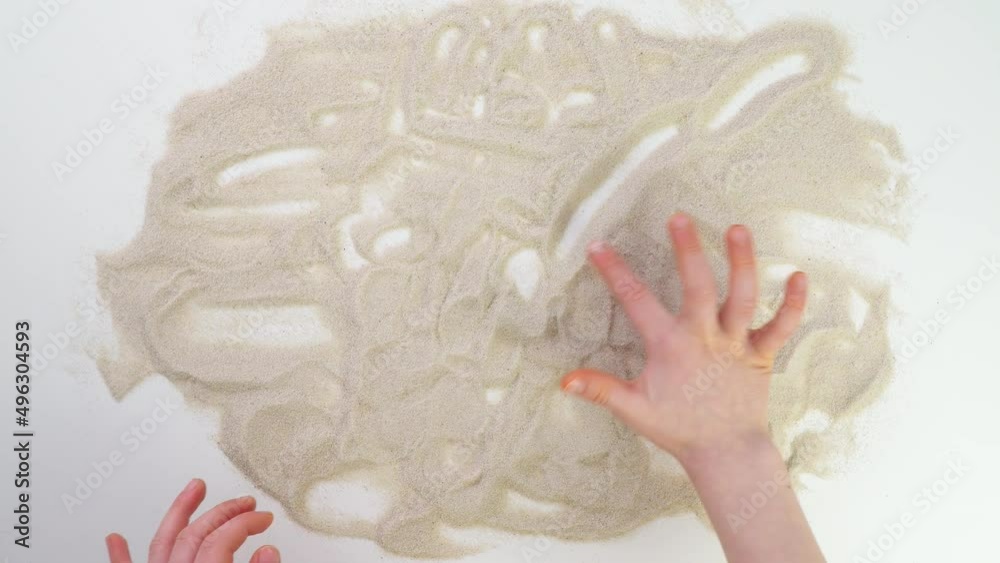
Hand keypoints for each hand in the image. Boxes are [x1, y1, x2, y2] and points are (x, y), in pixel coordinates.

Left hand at [106, 479, 278, 562]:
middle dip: (224, 513)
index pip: (223, 539)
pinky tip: (114, 538)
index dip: (247, 523)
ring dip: (178, 513)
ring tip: (193, 488)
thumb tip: (268, 551)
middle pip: (196, 534)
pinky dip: (120, 554)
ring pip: (162, 542)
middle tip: (246, 504)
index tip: (264, 518)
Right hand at [561, 213, 807, 463]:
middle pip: (698, 286)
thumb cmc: (678, 428)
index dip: (615, 272)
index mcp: (671, 347)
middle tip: (679, 217)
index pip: (637, 302)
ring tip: (737, 229)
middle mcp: (705, 338)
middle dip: (687, 250)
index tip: (600, 246)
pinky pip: (782, 326)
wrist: (726, 453)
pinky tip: (800, 275)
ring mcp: (737, 344)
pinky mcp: (762, 353)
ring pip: (742, 296)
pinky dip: (794, 303)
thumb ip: (600, 389)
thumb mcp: (634, 409)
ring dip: (742, 262)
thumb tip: (564, 380)